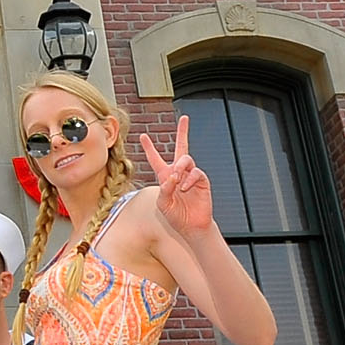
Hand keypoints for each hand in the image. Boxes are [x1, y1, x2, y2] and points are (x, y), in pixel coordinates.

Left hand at [138, 113, 215, 237]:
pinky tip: (185, 188)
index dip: (150, 148)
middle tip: (185, 118)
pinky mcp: (202, 180)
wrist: (192, 226)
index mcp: (165, 176)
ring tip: (178, 179)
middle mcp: (178, 172)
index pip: (156, 159)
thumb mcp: (163, 204)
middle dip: (183, 132)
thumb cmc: (176, 216)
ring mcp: (191, 175)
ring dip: (180, 167)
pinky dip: (189, 179)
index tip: (143, 136)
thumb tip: (173, 176)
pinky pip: (196, 172)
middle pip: (181, 147)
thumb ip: (164, 189)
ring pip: (186, 159)